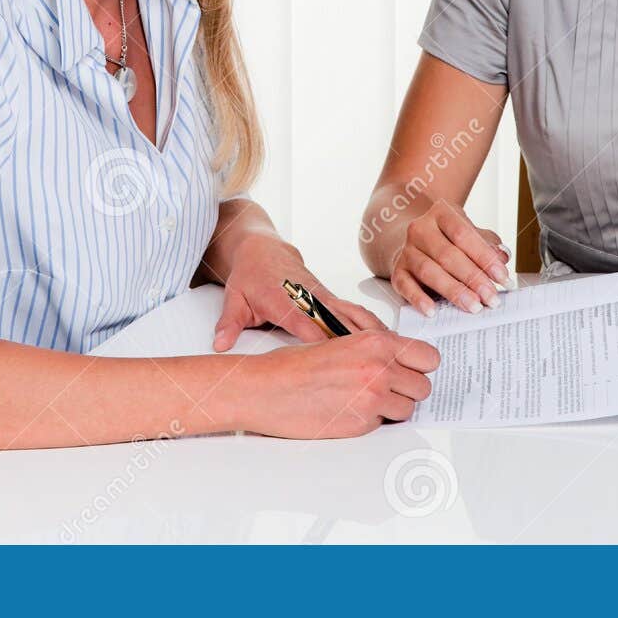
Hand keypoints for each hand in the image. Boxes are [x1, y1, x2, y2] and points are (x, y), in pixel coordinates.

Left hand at [213, 235, 386, 350]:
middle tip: (383, 367)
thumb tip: (220, 344)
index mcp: (288, 302)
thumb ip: (228, 324)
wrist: (263, 250)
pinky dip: (375, 328)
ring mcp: (325, 297)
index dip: (325, 346)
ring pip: (355, 316)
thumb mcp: (234, 300)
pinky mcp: (332, 298)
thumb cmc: (249, 276)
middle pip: (340, 324)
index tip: (340, 365)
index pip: (310, 328)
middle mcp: (311, 299)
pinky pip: (357, 314)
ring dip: (376, 335)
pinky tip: (392, 344)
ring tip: (398, 357)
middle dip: (359, 345)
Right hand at [241, 331, 440, 437]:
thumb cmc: (292, 365)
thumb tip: (396, 360)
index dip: (419, 365)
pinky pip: (382, 424)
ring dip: (392, 407)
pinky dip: (370, 420)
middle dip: (408, 388)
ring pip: (408, 409)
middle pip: (424, 386)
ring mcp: (371, 400)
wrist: (264, 389)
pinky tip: (347, 410)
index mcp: (375, 343)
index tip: (411, 369)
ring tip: (365, 400)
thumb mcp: (340, 342)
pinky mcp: (360, 425)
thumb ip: (372, 350)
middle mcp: (379, 370)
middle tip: (387, 388)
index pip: (428, 357)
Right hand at [387, 198, 509, 316]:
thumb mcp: (472, 234)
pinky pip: (405, 286)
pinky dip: (418, 299)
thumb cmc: (450, 241)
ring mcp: (407, 250)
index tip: (502, 277)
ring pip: (429, 271)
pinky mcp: (397, 271)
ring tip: (473, 306)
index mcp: (441, 213)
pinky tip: (433, 310)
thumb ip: (488, 244)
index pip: (463, 234)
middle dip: (473, 278)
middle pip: (447, 255)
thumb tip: (502, 256)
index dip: (484, 257)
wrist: (418, 243)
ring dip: (453, 291)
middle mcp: (420, 229)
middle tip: (490, 297)